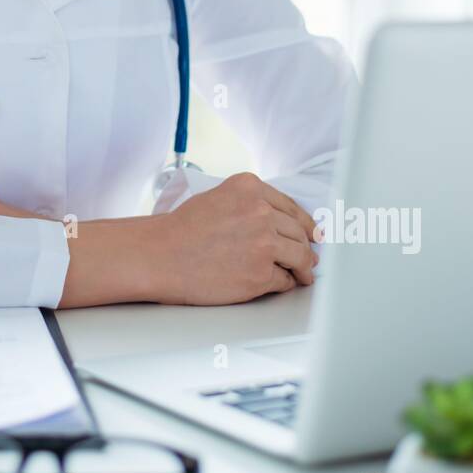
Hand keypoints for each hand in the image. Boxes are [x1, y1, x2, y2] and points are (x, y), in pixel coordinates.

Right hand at [156, 171, 320, 305]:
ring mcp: (263, 243)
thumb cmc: (182, 230)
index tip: (312, 232)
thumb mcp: (219, 198)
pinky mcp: (260, 274)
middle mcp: (261, 212)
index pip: (291, 207)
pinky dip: (286, 283)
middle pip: (299, 232)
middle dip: (306, 246)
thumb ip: (251, 204)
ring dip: (304, 267)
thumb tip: (283, 222)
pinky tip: (283, 284)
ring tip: (304, 274)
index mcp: (250, 188)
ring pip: (300, 256)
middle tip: (310, 257)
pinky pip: (285, 280)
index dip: (305, 223)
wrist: (159, 256)